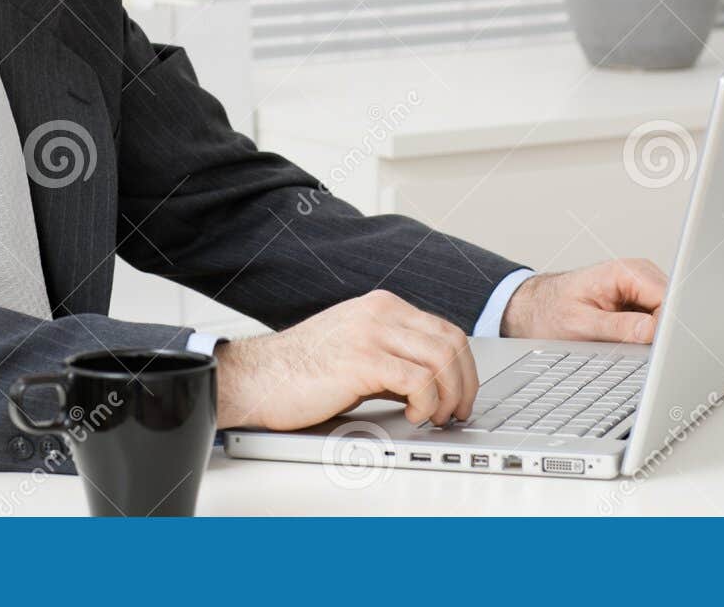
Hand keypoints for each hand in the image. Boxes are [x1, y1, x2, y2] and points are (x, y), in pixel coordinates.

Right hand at [213, 290, 477, 430]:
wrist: (259, 377)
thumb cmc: (301, 371)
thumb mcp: (357, 352)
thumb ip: (394, 358)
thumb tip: (433, 384)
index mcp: (382, 306)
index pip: (445, 330)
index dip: (464, 367)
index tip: (462, 395)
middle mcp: (380, 312)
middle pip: (451, 342)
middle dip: (464, 384)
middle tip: (457, 413)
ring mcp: (371, 333)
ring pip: (441, 360)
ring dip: (448, 396)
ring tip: (436, 417)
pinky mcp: (361, 360)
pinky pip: (418, 380)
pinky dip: (426, 403)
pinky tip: (413, 415)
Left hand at [498, 258, 666, 342]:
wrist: (537, 307)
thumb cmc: (552, 309)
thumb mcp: (581, 323)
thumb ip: (618, 326)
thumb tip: (652, 332)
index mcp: (626, 272)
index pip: (668, 299)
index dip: (669, 326)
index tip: (662, 348)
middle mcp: (640, 275)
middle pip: (674, 308)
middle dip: (666, 333)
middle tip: (646, 354)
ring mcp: (644, 289)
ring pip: (669, 318)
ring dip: (658, 336)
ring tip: (629, 344)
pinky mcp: (642, 303)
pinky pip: (659, 322)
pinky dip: (651, 337)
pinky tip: (632, 343)